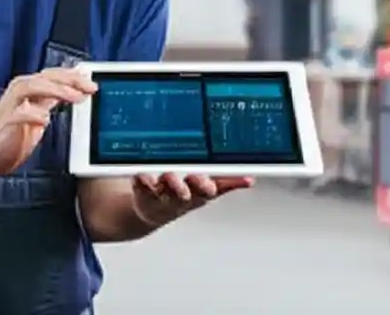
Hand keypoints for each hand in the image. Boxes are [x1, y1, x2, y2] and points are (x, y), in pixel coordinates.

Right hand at [0, 68, 95, 176]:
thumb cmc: (12, 135)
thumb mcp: (39, 114)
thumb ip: (53, 100)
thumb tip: (76, 89)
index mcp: (28, 90)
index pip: (53, 75)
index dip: (72, 76)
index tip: (91, 80)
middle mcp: (19, 92)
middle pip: (45, 77)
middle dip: (68, 80)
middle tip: (89, 87)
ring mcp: (10, 106)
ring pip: (31, 87)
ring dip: (54, 90)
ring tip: (73, 97)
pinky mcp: (3, 123)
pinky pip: (17, 114)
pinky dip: (32, 114)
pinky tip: (45, 119)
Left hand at [131, 173, 253, 226]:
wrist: (151, 213)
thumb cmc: (180, 198)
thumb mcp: (205, 193)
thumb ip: (226, 184)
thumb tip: (249, 180)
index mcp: (196, 194)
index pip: (206, 191)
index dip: (207, 188)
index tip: (209, 186)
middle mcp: (178, 195)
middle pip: (184, 192)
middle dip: (187, 187)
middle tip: (190, 181)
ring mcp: (160, 194)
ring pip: (163, 188)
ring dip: (165, 182)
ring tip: (167, 176)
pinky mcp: (142, 190)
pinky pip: (140, 184)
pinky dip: (141, 180)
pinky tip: (141, 176)